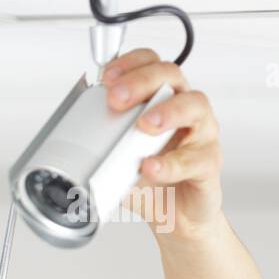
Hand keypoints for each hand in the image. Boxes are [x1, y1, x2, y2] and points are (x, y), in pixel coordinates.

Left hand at [102, 47, 225, 239]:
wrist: (174, 214)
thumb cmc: (149, 179)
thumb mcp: (117, 162)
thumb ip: (100, 150)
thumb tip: (70, 150)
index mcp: (160, 100)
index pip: (150, 65)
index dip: (130, 64)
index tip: (107, 77)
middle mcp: (184, 110)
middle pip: (172, 76)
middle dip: (142, 81)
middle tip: (118, 97)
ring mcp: (201, 134)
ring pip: (195, 106)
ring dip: (167, 111)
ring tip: (144, 125)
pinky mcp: (208, 163)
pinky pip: (196, 158)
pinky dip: (171, 163)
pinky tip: (151, 167)